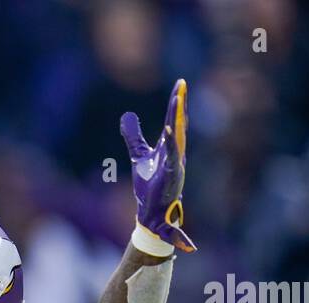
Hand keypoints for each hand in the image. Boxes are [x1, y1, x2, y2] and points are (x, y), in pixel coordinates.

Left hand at [121, 79, 195, 252]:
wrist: (152, 213)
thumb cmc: (150, 185)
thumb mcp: (139, 155)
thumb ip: (134, 137)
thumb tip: (127, 115)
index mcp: (169, 146)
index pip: (174, 120)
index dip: (176, 102)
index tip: (180, 83)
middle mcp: (176, 152)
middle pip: (178, 123)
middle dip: (179, 104)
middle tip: (181, 84)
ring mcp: (175, 162)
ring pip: (178, 136)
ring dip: (178, 117)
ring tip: (178, 99)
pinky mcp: (171, 174)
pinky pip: (172, 155)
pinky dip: (172, 142)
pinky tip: (170, 128)